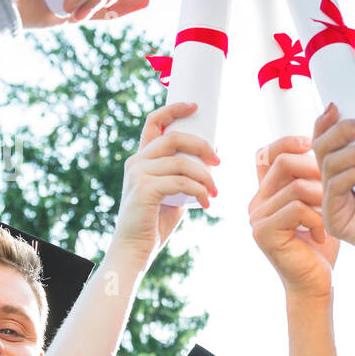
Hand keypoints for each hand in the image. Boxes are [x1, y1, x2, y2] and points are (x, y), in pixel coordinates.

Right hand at [108, 102, 217, 269]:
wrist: (135, 250)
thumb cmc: (155, 222)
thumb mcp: (174, 192)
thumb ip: (185, 174)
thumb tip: (213, 155)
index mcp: (142, 159)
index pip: (154, 123)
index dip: (174, 109)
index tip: (195, 106)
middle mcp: (136, 162)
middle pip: (174, 138)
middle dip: (202, 146)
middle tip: (219, 161)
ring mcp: (138, 174)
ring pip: (181, 162)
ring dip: (205, 176)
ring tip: (215, 192)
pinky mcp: (144, 189)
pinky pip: (180, 182)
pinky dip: (199, 191)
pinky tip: (207, 203)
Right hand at [249, 136, 339, 299]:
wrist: (316, 283)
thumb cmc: (322, 244)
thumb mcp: (321, 203)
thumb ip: (316, 177)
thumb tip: (326, 140)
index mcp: (268, 191)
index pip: (269, 152)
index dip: (290, 141)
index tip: (316, 144)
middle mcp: (258, 201)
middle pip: (283, 162)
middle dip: (317, 164)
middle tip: (342, 176)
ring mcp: (258, 217)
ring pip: (294, 185)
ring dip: (322, 194)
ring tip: (334, 210)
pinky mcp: (264, 233)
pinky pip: (295, 208)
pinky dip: (316, 217)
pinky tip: (324, 232)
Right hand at [312, 94, 354, 266]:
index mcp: (347, 169)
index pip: (326, 141)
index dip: (326, 121)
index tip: (338, 105)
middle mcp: (336, 184)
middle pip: (321, 147)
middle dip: (342, 130)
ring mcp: (333, 201)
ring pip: (328, 163)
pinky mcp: (333, 219)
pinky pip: (333, 186)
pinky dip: (354, 174)